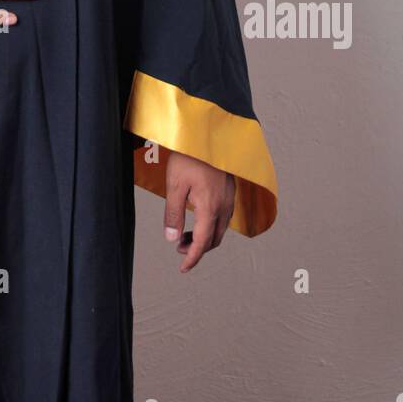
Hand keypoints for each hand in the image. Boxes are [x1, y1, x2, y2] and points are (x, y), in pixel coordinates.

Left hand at [163, 151, 235, 272]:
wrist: (207, 132)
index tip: (183, 268)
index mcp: (211, 207)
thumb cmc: (189, 155)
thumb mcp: (174, 185)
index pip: (203, 243)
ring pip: (220, 229)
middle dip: (198, 249)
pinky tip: (197, 218)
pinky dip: (211, 225)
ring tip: (185, 234)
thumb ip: (173, 214)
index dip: (193, 258)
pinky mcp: (230, 191)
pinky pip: (224, 217)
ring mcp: (230, 198)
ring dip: (205, 237)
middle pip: (214, 239)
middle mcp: (225, 206)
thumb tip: (172, 239)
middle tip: (179, 248)